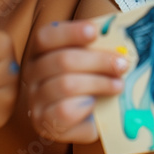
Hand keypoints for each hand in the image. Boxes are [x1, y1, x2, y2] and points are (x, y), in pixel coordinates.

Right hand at [25, 20, 124, 143]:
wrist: (80, 119)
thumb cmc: (86, 83)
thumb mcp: (89, 62)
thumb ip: (97, 49)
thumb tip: (117, 43)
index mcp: (40, 51)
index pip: (46, 36)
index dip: (70, 32)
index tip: (95, 31)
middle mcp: (32, 73)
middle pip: (62, 60)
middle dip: (97, 60)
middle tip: (122, 64)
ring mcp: (35, 98)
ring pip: (66, 85)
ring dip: (99, 83)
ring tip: (118, 85)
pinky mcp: (44, 122)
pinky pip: (65, 111)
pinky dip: (86, 106)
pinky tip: (97, 104)